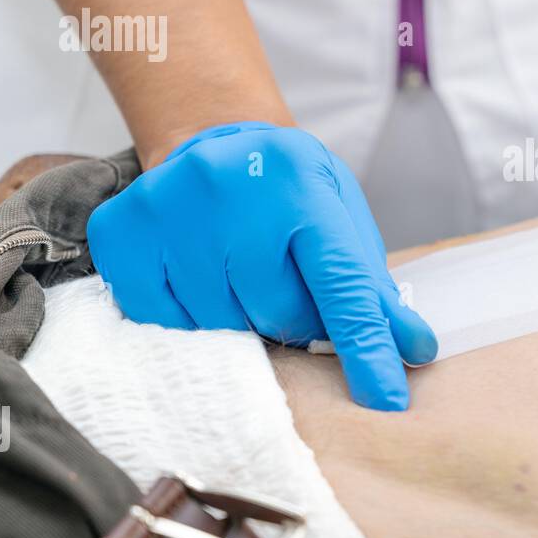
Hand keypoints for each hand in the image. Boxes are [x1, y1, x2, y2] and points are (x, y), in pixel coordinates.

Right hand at [87, 122, 437, 409]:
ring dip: (241, 319)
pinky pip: (163, 320)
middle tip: (285, 286)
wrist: (211, 137)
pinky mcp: (122, 231)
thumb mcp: (340, 220)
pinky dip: (190, 318)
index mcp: (302, 182)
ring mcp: (169, 206)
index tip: (388, 400)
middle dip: (293, 319)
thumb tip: (414, 350)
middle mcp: (232, 187)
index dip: (368, 348)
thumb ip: (372, 286)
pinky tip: (199, 278)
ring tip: (242, 276)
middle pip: (277, 313)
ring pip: (219, 323)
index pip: (342, 284)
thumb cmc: (289, 192)